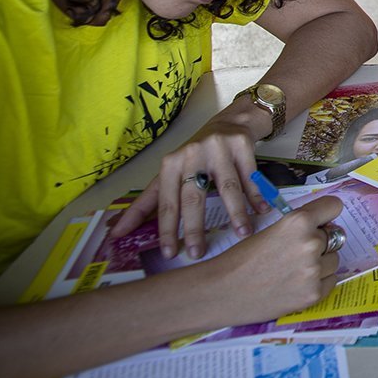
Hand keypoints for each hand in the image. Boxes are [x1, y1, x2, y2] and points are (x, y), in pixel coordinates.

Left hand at [111, 108, 269, 259]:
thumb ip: (146, 204)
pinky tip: (262, 211)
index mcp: (170, 164)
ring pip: (228, 186)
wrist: (228, 123)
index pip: (167, 202)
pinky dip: (257, 195)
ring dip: (236, 212)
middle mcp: (192, 154)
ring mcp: (218, 148)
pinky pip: (250, 176)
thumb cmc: (194, 157)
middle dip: (195, 227)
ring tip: (243, 233)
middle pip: (194, 196)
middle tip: (197, 253)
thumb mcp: (168, 175)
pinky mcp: (241, 146)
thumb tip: (114, 233)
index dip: (167, 228)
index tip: (169, 253)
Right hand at [195, 195, 343, 324]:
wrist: (219, 292)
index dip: (326, 214)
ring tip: (290, 271)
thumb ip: (300, 226)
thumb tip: (325, 226)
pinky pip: (330, 281)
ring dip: (319, 264)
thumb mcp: (270, 230)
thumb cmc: (240, 260)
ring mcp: (313, 271)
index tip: (322, 221)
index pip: (334, 206)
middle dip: (318, 243)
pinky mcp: (313, 294)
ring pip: (333, 260)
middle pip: (334, 236)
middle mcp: (311, 243)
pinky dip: (317, 283)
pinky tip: (294, 285)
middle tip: (292, 254)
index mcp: (298, 222)